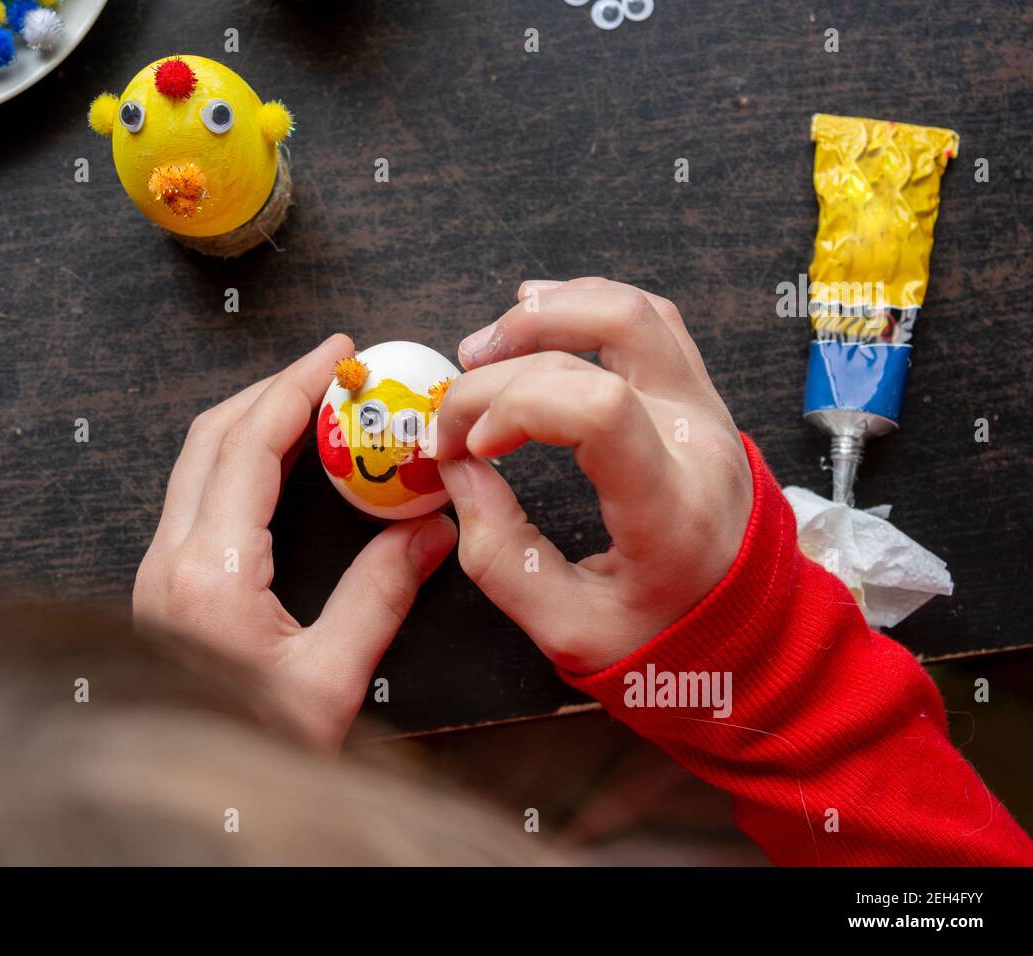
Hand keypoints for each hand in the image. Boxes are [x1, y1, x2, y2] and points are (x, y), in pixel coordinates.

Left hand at [134, 335, 457, 750]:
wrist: (194, 807)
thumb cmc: (250, 753)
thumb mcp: (330, 682)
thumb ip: (380, 598)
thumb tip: (429, 535)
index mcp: (207, 575)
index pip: (247, 445)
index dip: (295, 386)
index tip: (338, 354)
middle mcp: (168, 562)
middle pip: (211, 437)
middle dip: (273, 389)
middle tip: (334, 369)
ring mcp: (158, 574)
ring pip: (197, 462)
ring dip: (253, 421)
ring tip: (315, 403)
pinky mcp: (165, 588)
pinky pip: (197, 494)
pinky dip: (241, 459)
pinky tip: (283, 464)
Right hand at [433, 278, 751, 674]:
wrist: (756, 639)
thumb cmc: (665, 643)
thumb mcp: (568, 630)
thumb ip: (501, 557)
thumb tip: (457, 471)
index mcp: (672, 509)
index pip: (598, 406)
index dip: (514, 407)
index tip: (471, 450)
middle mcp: (701, 442)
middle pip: (610, 335)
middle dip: (506, 360)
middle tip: (453, 409)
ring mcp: (709, 411)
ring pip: (634, 310)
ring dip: (546, 313)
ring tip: (483, 351)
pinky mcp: (701, 400)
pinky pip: (649, 322)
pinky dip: (584, 305)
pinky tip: (534, 317)